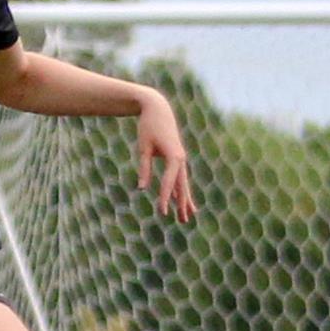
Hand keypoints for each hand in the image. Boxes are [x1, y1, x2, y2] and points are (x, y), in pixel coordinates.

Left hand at [135, 90, 195, 221]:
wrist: (158, 108)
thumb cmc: (148, 127)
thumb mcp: (143, 148)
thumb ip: (144, 168)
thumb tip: (142, 188)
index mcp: (174, 156)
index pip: (169, 182)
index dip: (164, 198)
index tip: (162, 212)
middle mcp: (180, 159)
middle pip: (181, 186)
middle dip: (182, 204)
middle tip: (182, 222)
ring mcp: (180, 159)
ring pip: (183, 183)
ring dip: (184, 200)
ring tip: (187, 217)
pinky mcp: (177, 158)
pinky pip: (179, 177)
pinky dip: (179, 189)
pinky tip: (179, 200)